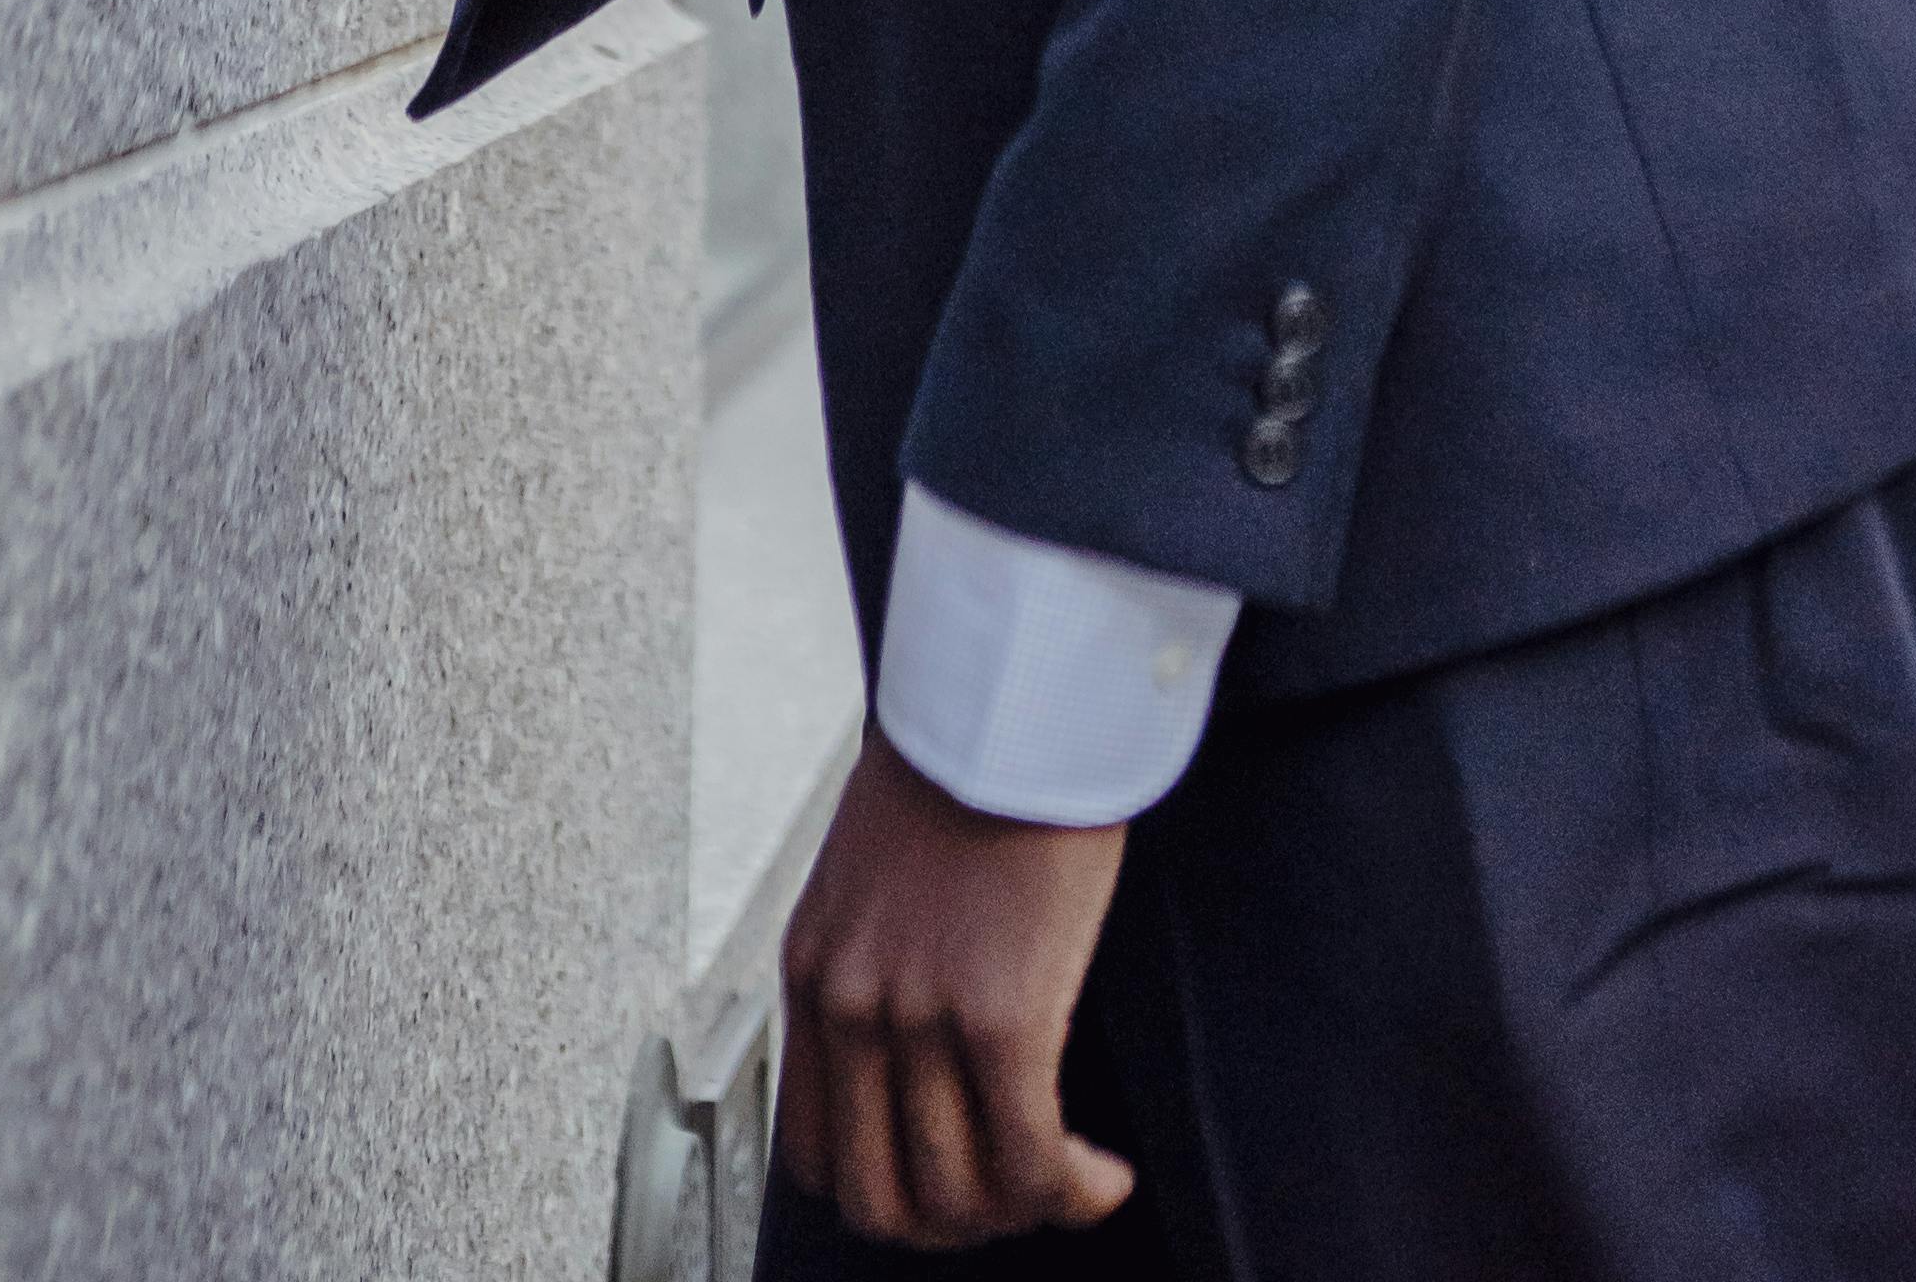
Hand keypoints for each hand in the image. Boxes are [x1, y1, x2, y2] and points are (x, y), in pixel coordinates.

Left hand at [777, 733, 1134, 1247]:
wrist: (1011, 691)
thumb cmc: (961, 760)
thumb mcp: (873, 872)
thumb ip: (874, 962)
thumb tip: (912, 1057)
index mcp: (813, 969)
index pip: (816, 1155)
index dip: (892, 1195)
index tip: (950, 1182)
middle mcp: (849, 1002)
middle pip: (883, 1202)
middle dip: (957, 1225)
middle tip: (1014, 1198)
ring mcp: (919, 1014)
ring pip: (961, 1197)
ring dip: (1023, 1211)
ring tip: (1069, 1183)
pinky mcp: (1000, 1015)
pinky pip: (1031, 1161)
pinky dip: (1074, 1193)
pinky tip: (1102, 1175)